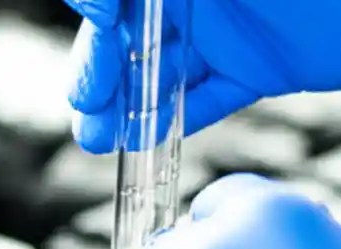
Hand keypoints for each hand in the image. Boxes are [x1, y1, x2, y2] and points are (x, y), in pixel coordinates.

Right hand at [65, 0, 340, 152]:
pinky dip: (173, 121)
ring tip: (99, 137)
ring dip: (124, 105)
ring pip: (159, 72)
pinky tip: (142, 143)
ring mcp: (226, 33)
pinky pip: (205, 99)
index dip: (99, 10)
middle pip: (130, 35)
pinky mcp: (255, 72)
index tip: (102, 25)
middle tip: (86, 102)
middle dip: (100, 69)